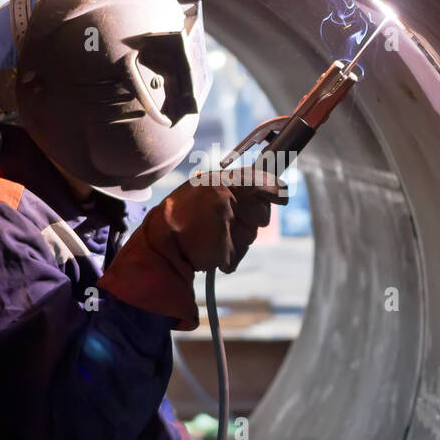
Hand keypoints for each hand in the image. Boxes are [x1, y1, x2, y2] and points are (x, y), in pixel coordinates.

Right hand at [97, 167, 286, 328]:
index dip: (274, 189)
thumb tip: (266, 187)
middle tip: (226, 225)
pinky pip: (236, 256)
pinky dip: (225, 258)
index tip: (282, 195)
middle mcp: (224, 198)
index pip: (259, 181)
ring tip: (210, 238)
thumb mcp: (199, 192)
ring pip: (250, 237)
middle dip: (252, 222)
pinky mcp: (224, 247)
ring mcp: (225, 223)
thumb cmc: (177, 219)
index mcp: (217, 181)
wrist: (156, 246)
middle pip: (261, 214)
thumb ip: (229, 189)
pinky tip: (207, 251)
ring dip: (236, 242)